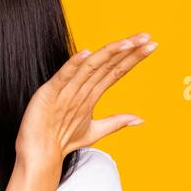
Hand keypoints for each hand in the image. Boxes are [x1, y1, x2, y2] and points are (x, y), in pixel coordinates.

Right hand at [16, 31, 157, 166]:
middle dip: (127, 51)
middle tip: (146, 37)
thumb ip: (115, 122)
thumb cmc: (62, 140)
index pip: (115, 71)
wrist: (40, 154)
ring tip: (128, 42)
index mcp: (90, 94)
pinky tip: (86, 54)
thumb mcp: (94, 131)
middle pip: (107, 65)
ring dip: (109, 53)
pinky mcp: (49, 95)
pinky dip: (74, 65)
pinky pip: (63, 78)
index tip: (150, 45)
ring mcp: (65, 91)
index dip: (132, 58)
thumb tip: (139, 119)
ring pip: (90, 67)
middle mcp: (80, 88)